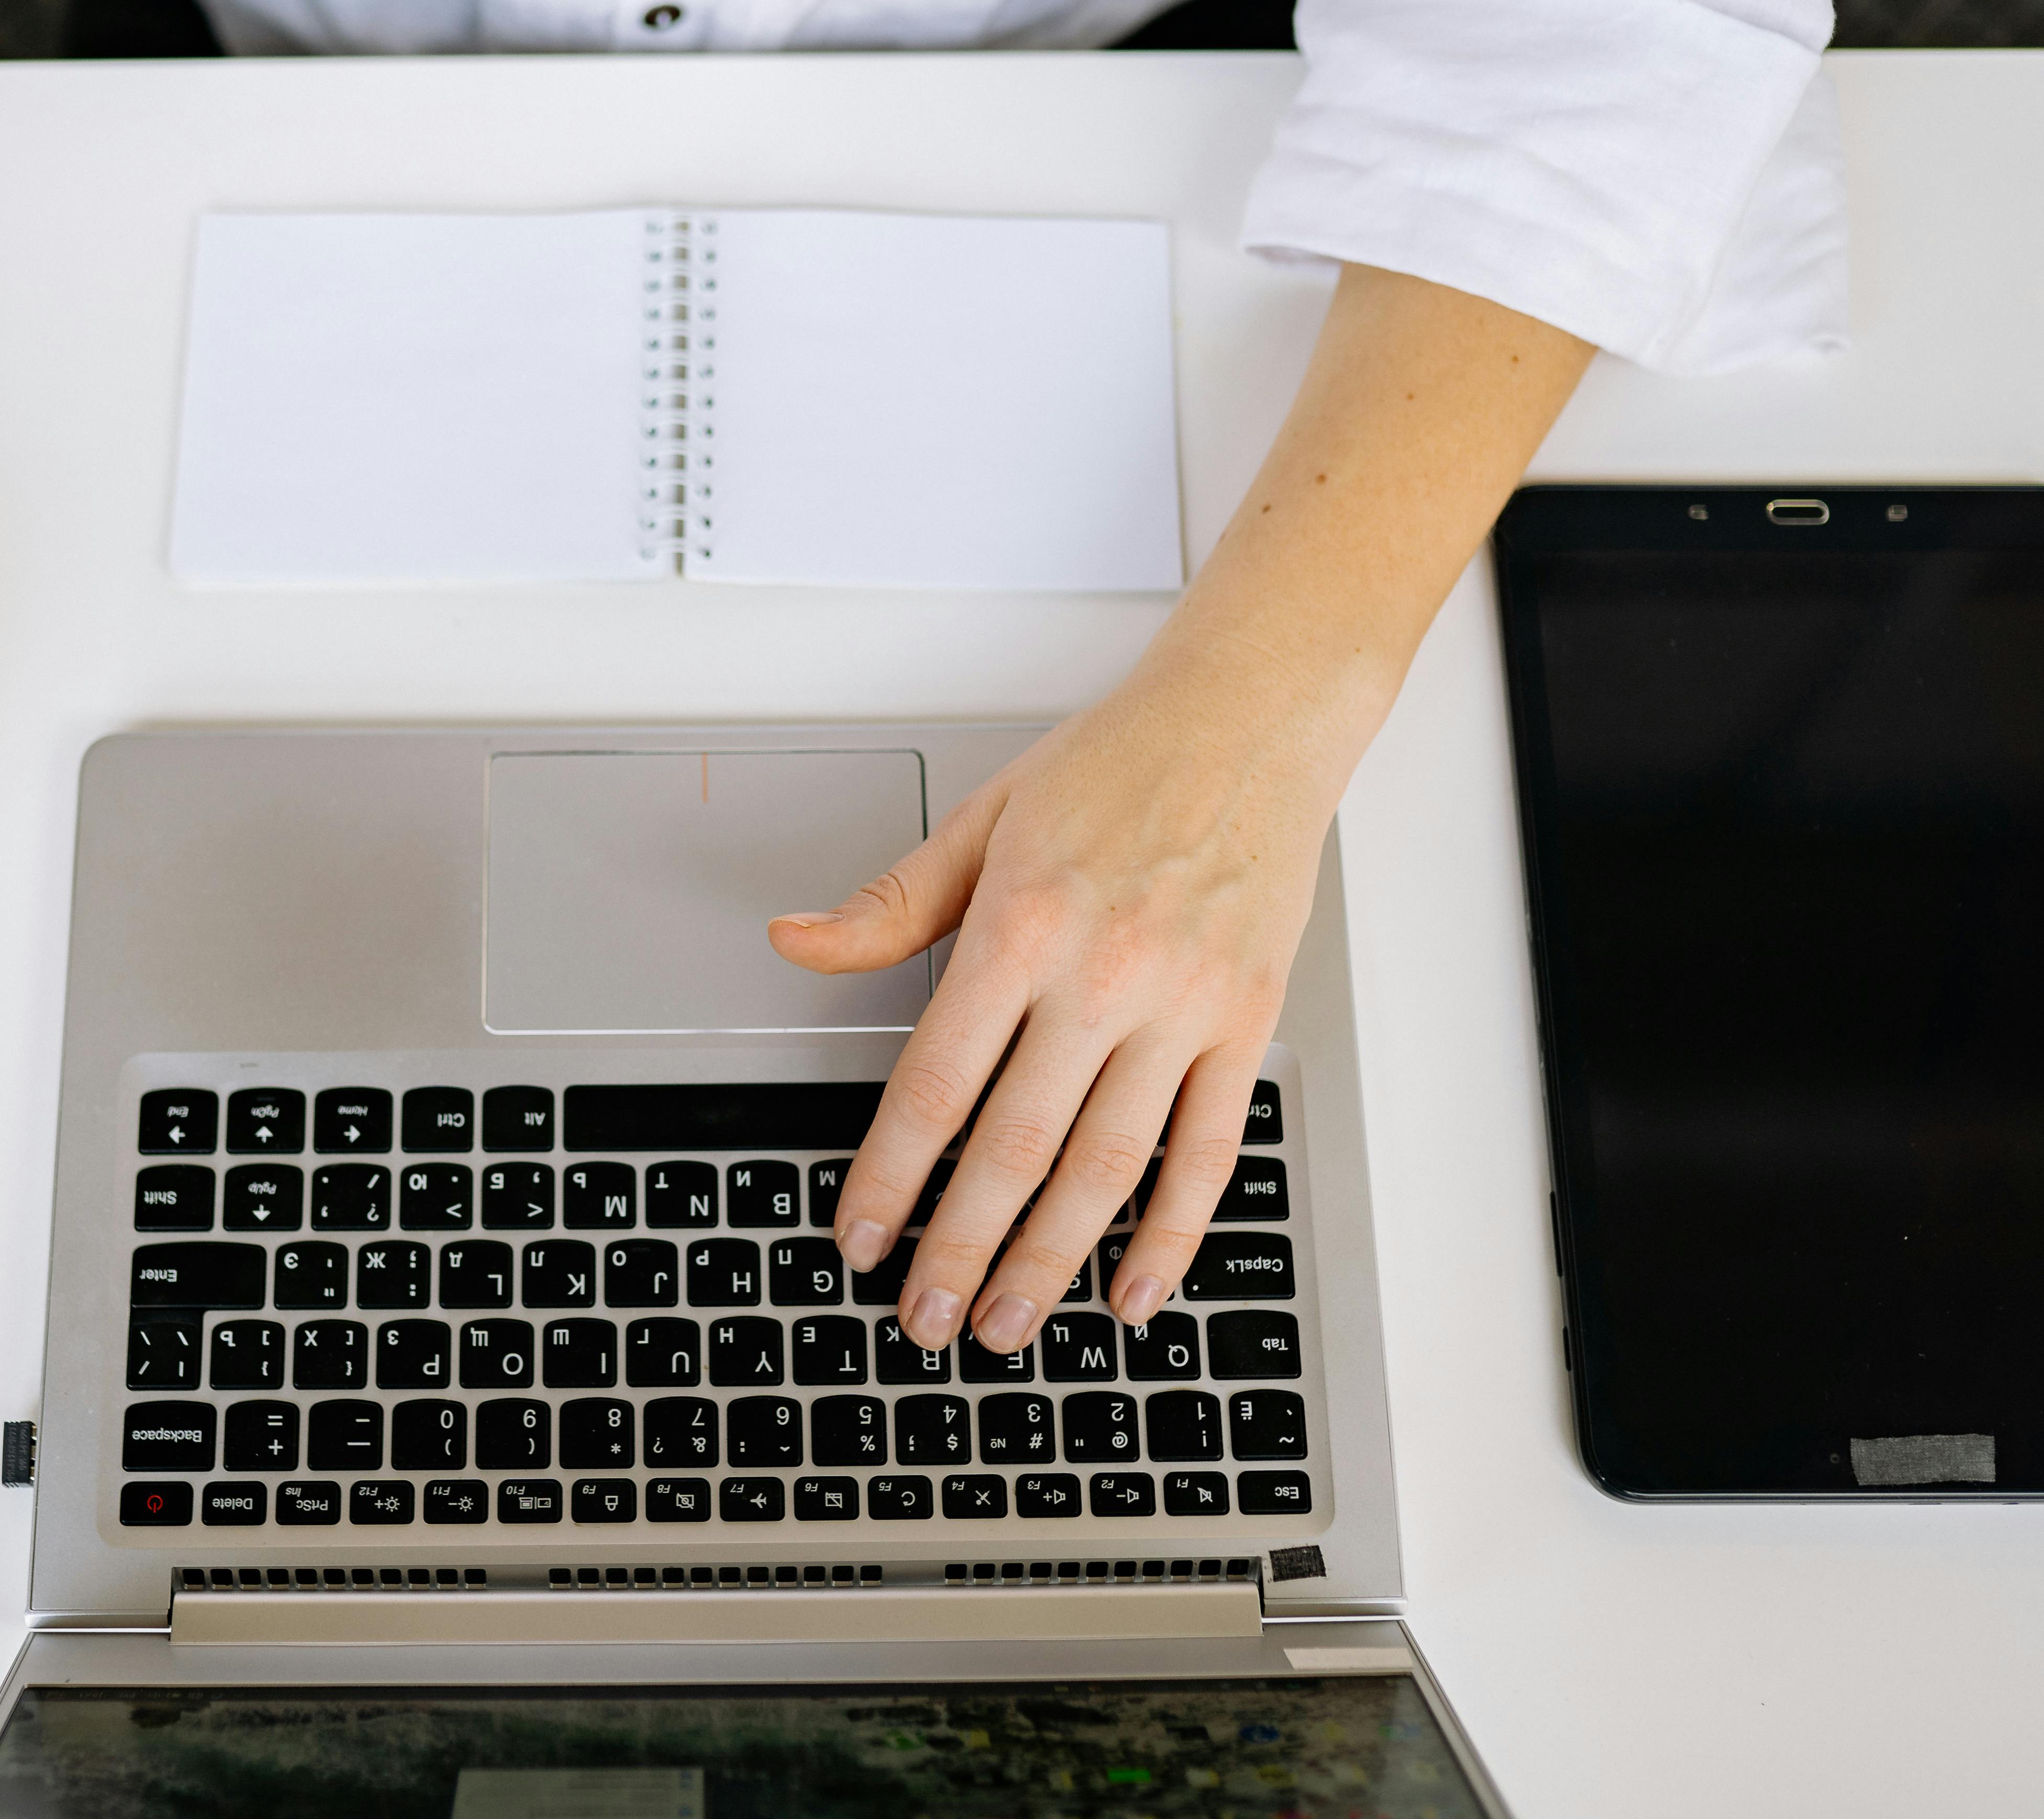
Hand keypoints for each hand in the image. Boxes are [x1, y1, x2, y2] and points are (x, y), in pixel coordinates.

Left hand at [772, 643, 1344, 1354]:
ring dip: (1052, 1261)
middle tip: (924, 1320)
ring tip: (1008, 1323)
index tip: (860, 1238)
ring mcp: (1182, 1007)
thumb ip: (889, 905)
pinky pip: (1210, 1152)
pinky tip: (1133, 1289)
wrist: (1248, 720)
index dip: (890, 1176)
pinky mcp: (1246, 1023)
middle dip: (961, 1249)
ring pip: (1108, 1167)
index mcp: (1022, 926)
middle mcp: (1103, 975)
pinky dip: (1172, 1234)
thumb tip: (795, 942)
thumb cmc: (1115, 765)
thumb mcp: (983, 821)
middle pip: (1015, 1147)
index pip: (935, 1082)